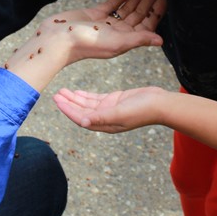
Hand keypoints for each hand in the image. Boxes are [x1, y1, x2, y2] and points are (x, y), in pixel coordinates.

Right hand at [35, 0, 165, 61]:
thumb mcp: (117, 42)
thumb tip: (161, 41)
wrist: (58, 39)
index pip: (147, 24)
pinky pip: (113, 3)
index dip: (157, 10)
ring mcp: (107, 23)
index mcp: (126, 40)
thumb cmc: (86, 45)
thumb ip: (139, 39)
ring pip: (128, 7)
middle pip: (139, 13)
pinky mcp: (96, 14)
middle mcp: (119, 32)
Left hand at [53, 86, 169, 131]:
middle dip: (68, 103)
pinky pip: (95, 99)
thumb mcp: (120, 113)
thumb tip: (82, 122)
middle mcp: (105, 119)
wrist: (160, 104)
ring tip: (62, 91)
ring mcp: (109, 109)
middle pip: (81, 111)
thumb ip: (101, 117)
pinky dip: (85, 96)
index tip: (58, 101)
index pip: (81, 118)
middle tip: (56, 94)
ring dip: (74, 98)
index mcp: (105, 124)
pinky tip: (77, 92)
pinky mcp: (114, 101)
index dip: (68, 110)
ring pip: (87, 104)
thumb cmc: (142, 110)